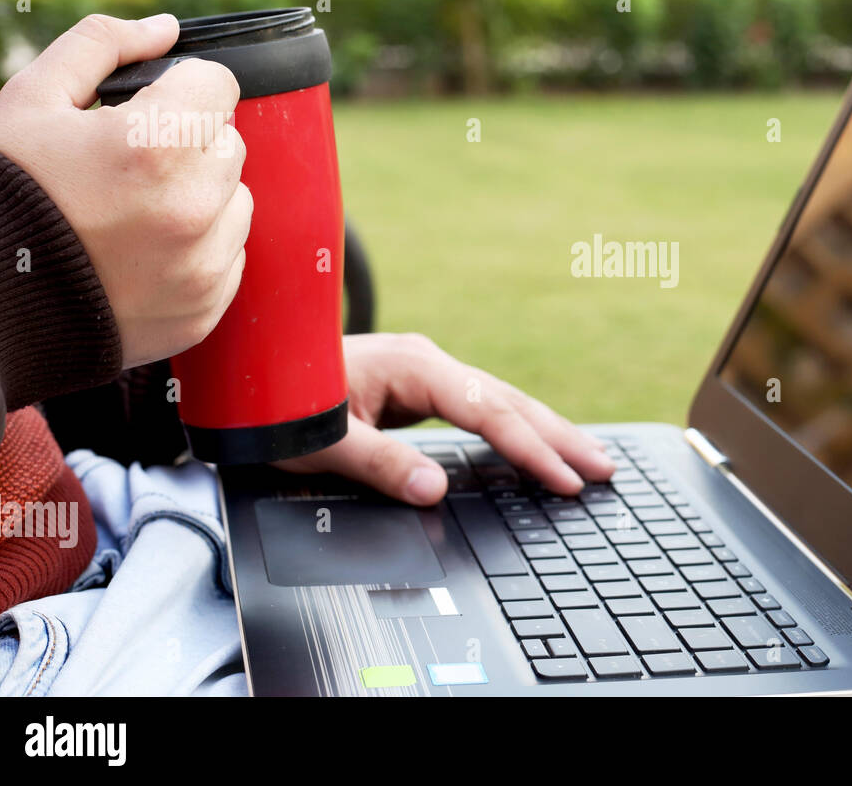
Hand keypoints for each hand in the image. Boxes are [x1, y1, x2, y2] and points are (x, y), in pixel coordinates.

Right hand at [0, 13, 251, 367]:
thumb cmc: (6, 193)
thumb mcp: (32, 99)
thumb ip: (103, 45)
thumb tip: (165, 28)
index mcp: (155, 145)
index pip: (219, 84)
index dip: (181, 87)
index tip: (149, 107)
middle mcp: (192, 208)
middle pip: (230, 142)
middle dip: (189, 142)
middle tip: (129, 164)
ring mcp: (203, 264)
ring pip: (236, 200)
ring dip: (200, 195)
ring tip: (133, 209)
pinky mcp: (206, 306)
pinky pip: (230, 255)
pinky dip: (198, 247)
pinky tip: (142, 249)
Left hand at [276, 333, 616, 504]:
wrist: (248, 374)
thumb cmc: (278, 404)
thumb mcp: (321, 442)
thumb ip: (379, 464)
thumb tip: (435, 489)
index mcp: (413, 367)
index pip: (488, 412)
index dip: (530, 449)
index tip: (564, 478)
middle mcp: (428, 363)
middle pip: (510, 401)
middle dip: (559, 437)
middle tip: (604, 468)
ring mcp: (427, 372)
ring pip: (502, 402)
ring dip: (547, 431)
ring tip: (589, 458)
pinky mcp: (422, 387)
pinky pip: (483, 408)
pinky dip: (517, 428)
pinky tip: (537, 445)